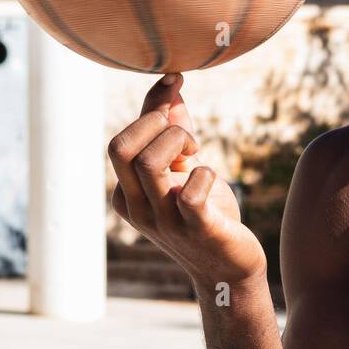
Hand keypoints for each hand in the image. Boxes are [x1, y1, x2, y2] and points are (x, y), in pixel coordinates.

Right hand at [108, 73, 266, 292]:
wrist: (227, 269)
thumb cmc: (204, 212)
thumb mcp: (182, 166)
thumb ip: (170, 126)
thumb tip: (170, 80)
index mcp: (127, 193)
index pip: (121, 140)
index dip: (152, 109)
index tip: (178, 94)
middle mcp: (137, 208)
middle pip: (120, 147)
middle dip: (157, 125)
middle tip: (188, 138)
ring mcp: (164, 222)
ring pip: (148, 163)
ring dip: (179, 141)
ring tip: (197, 154)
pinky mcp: (198, 229)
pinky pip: (190, 194)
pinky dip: (204, 173)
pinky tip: (211, 177)